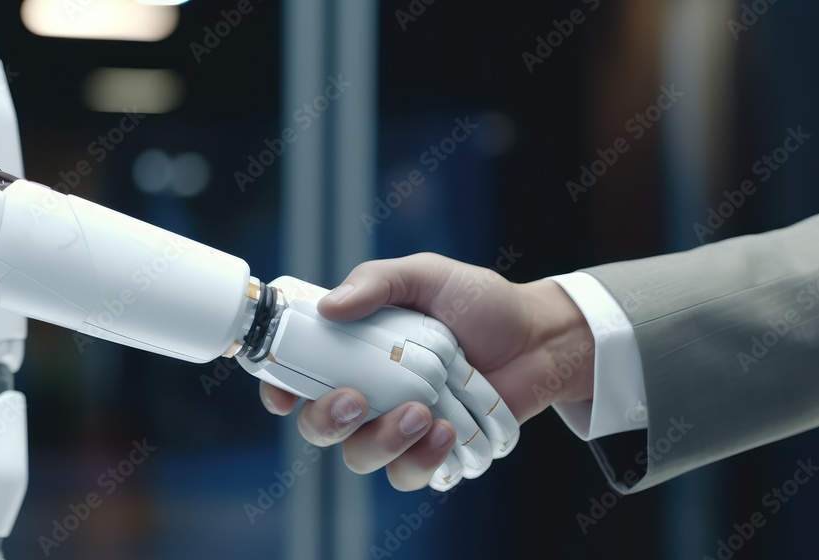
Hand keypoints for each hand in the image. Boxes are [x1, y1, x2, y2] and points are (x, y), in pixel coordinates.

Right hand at [259, 253, 594, 489]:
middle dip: (325, 419)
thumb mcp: (426, 275)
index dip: (279, 388)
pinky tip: (446, 430)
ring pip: (359, 456)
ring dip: (382, 440)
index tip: (282, 395)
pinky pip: (407, 475)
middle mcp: (369, 390)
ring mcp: (398, 424)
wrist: (539, 338)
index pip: (299, 373)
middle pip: (318, 424)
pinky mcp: (431, 452)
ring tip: (423, 412)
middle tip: (354, 399)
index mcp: (354, 347)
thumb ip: (377, 282)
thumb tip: (330, 308)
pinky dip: (421, 459)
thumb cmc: (480, 302)